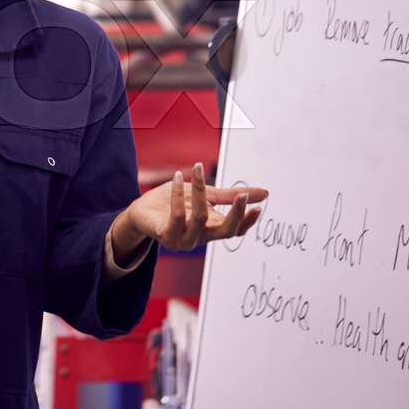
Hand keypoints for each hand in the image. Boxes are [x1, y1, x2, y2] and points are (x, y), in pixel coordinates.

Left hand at [112, 161, 268, 256]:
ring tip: (195, 169)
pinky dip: (178, 195)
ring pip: (200, 218)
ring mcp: (183, 239)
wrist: (142, 210)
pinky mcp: (165, 235)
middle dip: (235, 214)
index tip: (258, 206)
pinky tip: (177, 177)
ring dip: (199, 192)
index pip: (235, 230)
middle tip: (241, 196)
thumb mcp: (206, 195)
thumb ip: (231, 195)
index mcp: (212, 228)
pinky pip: (177, 216)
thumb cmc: (175, 203)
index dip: (247, 221)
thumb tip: (265, 193)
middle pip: (225, 231)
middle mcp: (200, 237)